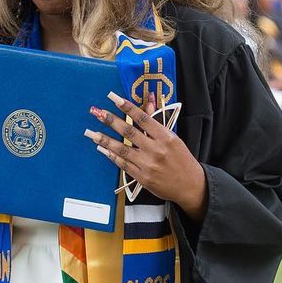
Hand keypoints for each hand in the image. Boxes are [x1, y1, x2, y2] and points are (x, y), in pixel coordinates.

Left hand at [85, 92, 206, 221]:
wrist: (190, 185)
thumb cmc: (181, 159)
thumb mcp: (172, 137)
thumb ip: (156, 120)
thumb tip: (148, 99)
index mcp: (165, 137)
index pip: (142, 118)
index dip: (127, 107)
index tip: (113, 98)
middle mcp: (156, 150)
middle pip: (129, 132)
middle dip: (111, 121)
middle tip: (97, 112)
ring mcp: (148, 164)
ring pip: (122, 149)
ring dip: (105, 140)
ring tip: (91, 132)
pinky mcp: (142, 177)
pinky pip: (123, 164)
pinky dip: (112, 156)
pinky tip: (102, 149)